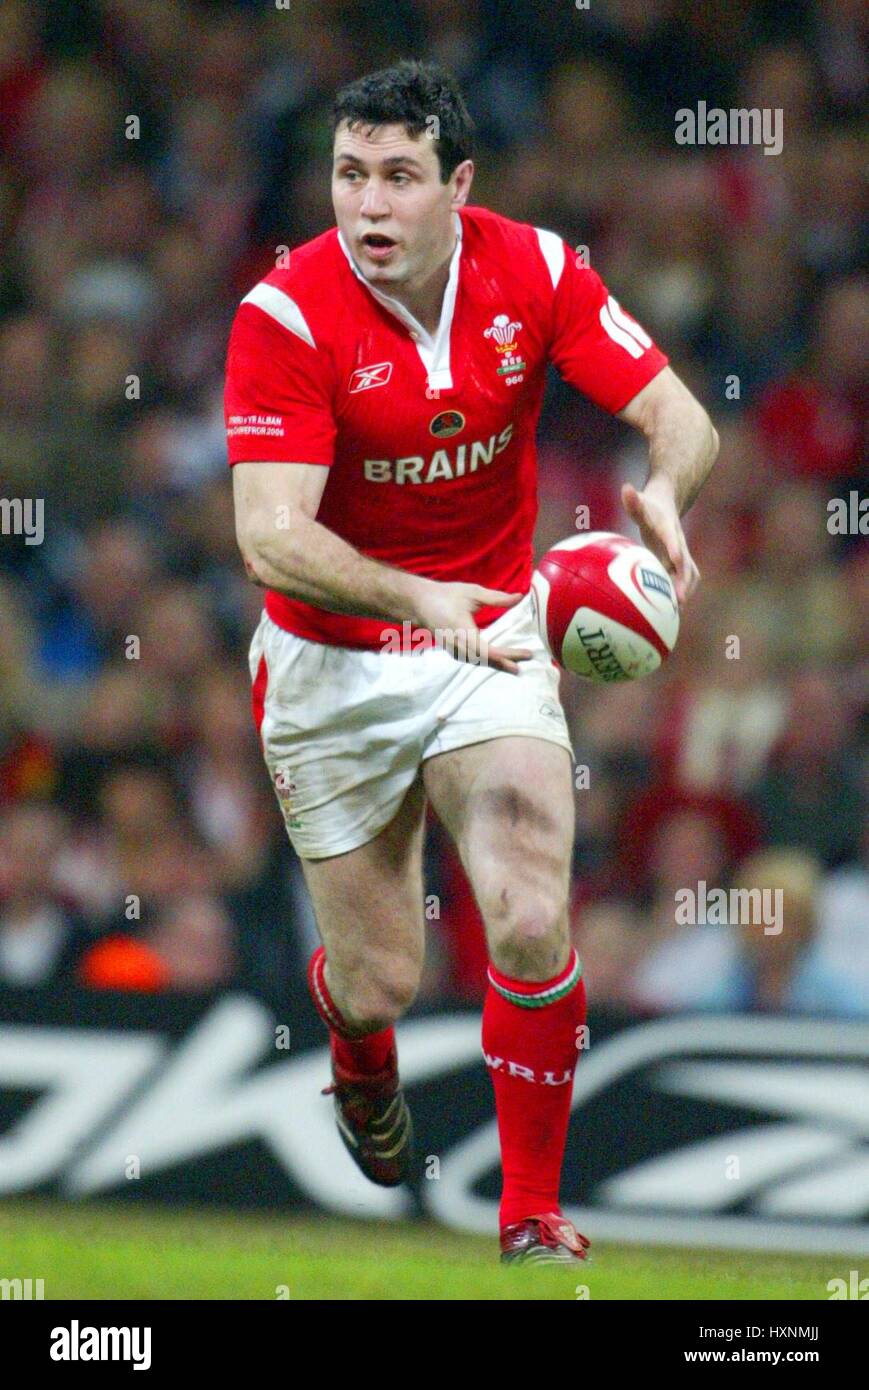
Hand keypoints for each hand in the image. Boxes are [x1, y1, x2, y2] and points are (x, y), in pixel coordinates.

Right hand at [410, 581, 532, 673]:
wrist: (419, 602)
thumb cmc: (446, 595)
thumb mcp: (472, 592)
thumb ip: (497, 598)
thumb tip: (519, 597)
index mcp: (464, 633)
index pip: (490, 651)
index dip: (509, 655)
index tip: (525, 654)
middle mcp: (458, 646)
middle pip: (486, 661)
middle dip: (505, 663)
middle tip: (523, 665)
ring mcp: (454, 650)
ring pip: (479, 662)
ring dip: (496, 664)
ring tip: (513, 666)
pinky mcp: (452, 650)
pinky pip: (472, 660)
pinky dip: (486, 661)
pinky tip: (496, 661)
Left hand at [621, 479, 699, 605]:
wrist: (668, 504)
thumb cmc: (650, 507)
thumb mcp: (641, 503)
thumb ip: (633, 501)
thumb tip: (626, 488)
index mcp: (669, 529)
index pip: (673, 539)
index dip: (675, 549)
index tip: (676, 560)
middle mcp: (679, 544)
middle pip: (686, 564)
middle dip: (684, 581)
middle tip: (680, 599)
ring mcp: (681, 554)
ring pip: (689, 574)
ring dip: (685, 591)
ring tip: (676, 612)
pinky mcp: (678, 563)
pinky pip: (682, 580)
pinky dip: (679, 593)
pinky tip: (670, 613)